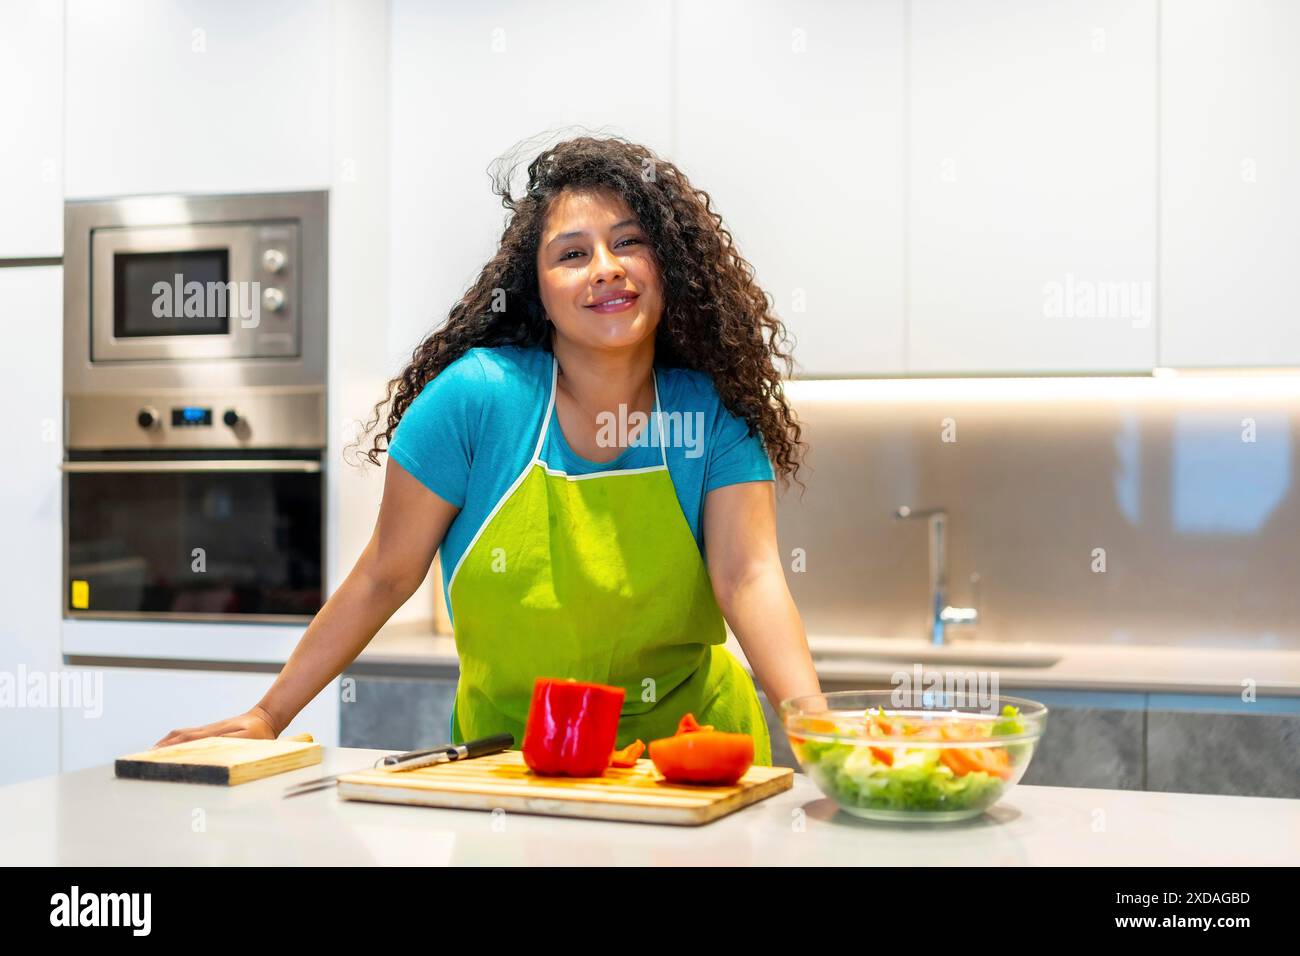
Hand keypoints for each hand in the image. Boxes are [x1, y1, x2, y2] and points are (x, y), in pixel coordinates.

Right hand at [152, 705, 278, 748]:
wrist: (265, 717)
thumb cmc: (259, 732)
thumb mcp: (248, 738)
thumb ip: (231, 742)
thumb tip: (212, 745)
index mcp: (212, 734)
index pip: (185, 741)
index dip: (168, 749)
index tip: (151, 755)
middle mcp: (206, 731)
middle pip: (177, 738)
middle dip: (159, 748)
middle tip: (142, 759)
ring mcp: (207, 731)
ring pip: (180, 736)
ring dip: (165, 744)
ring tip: (150, 756)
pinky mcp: (210, 732)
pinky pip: (187, 736)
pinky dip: (174, 742)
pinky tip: (171, 749)